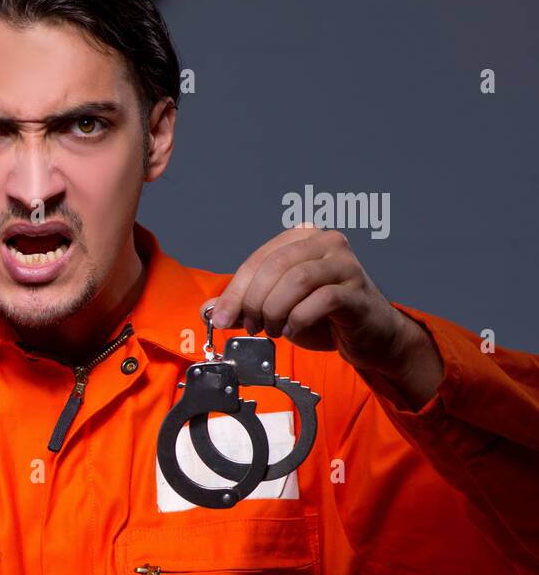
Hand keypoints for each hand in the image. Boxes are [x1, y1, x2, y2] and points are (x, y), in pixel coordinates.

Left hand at [205, 224, 442, 401]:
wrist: (369, 336)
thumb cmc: (323, 317)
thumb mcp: (275, 308)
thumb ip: (243, 306)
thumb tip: (206, 310)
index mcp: (301, 238)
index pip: (258, 260)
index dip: (234, 291)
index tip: (219, 318)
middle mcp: (326, 242)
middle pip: (275, 265)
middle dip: (254, 301)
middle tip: (251, 326)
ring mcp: (346, 264)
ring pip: (297, 279)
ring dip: (275, 309)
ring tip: (272, 329)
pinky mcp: (359, 290)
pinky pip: (322, 299)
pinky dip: (299, 318)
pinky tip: (293, 329)